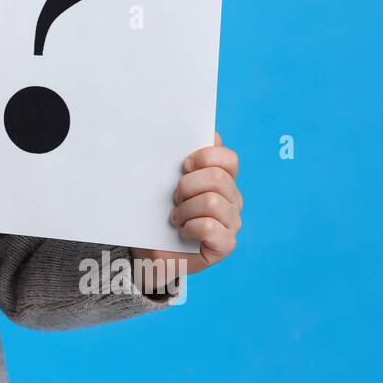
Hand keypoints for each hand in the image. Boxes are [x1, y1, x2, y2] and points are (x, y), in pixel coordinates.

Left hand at [130, 130, 241, 283]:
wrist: (149, 249)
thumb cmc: (159, 212)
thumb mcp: (168, 181)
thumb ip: (188, 159)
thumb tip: (213, 134)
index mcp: (223, 180)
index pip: (228, 158)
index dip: (205, 157)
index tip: (182, 166)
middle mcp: (233, 200)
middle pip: (217, 178)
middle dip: (187, 186)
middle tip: (174, 198)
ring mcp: (232, 223)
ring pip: (212, 202)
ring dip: (185, 209)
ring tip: (175, 218)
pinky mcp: (226, 245)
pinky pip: (210, 227)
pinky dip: (190, 227)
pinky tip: (182, 232)